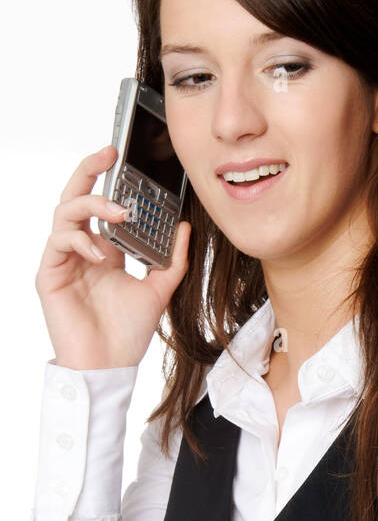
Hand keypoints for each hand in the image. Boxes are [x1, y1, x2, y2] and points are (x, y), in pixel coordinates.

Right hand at [35, 144, 190, 369]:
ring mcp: (64, 261)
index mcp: (104, 251)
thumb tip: (185, 227)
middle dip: (89, 171)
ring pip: (65, 213)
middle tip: (109, 154)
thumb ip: (174, 260)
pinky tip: (101, 254)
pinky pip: (59, 242)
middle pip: (76, 197)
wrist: (108, 366)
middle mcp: (81, 250)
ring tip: (119, 215)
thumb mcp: (159, 291)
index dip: (108, 181)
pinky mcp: (49, 275)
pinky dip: (81, 241)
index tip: (122, 158)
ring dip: (92, 206)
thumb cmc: (127, 334)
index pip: (101, 206)